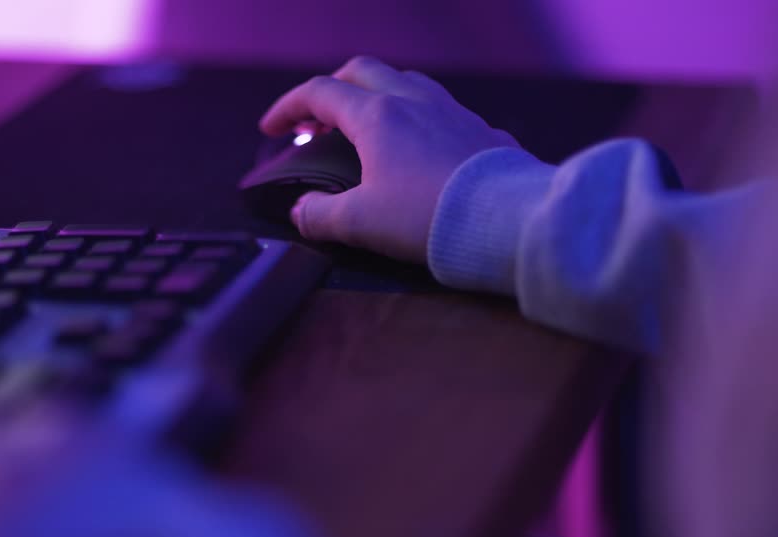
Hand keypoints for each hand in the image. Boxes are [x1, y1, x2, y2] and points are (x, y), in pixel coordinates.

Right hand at [260, 55, 526, 263]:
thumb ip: (320, 216)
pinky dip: (421, 122)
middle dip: (333, 88)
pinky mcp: (484, 134)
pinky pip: (445, 113)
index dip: (288, 108)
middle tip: (318, 118)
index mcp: (377, 116)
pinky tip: (423, 150)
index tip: (272, 128)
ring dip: (379, 95)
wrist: (505, 221)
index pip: (319, 94)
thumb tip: (302, 212)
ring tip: (369, 125)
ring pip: (408, 82)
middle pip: (363, 72)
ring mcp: (454, 113)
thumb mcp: (360, 223)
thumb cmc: (429, 217)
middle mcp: (415, 102)